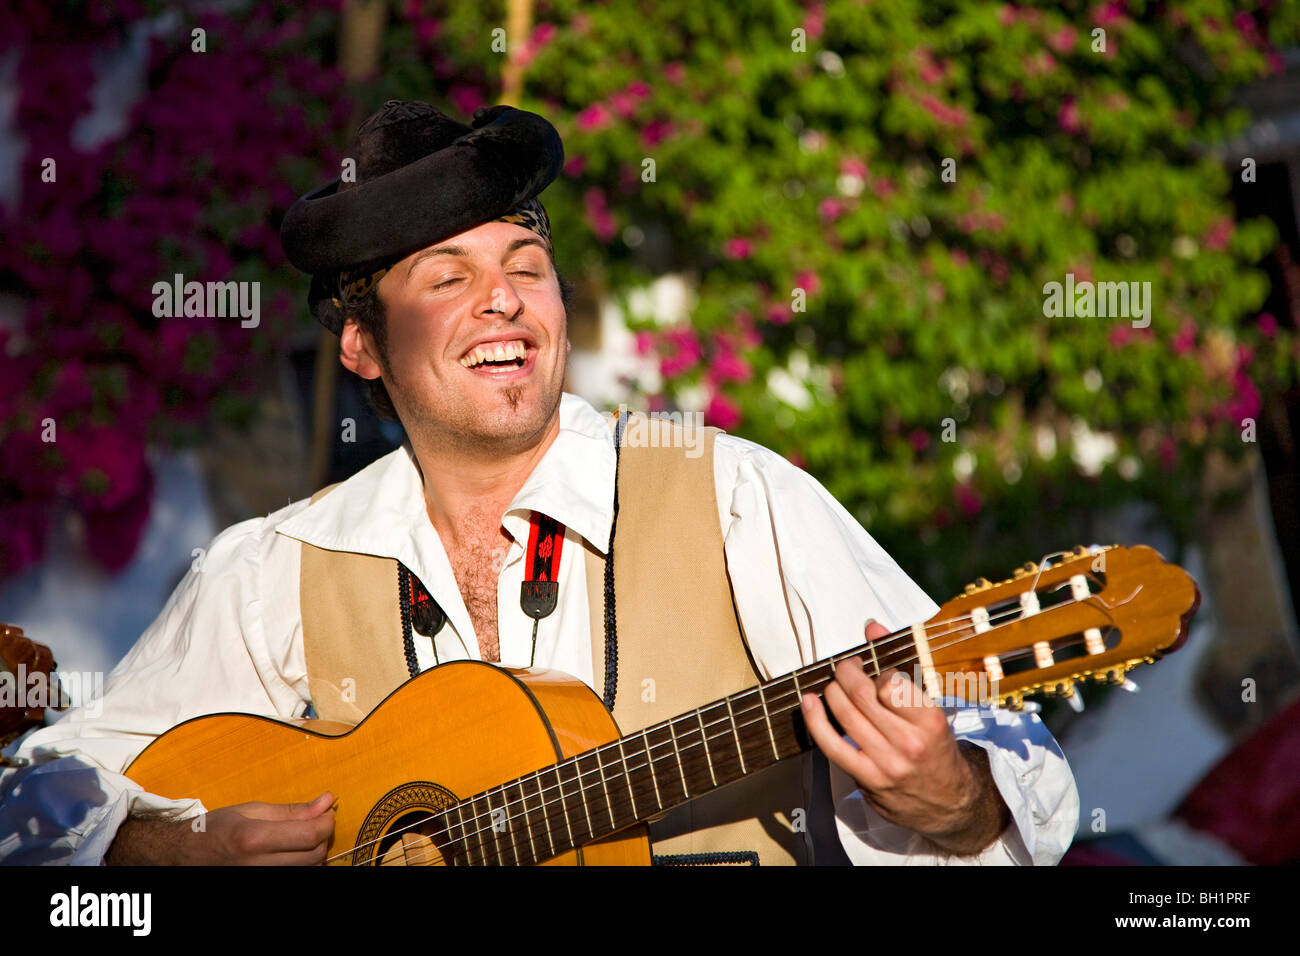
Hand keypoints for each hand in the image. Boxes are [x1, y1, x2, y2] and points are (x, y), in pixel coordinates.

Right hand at [106, 792, 335, 864]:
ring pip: (308, 870)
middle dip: (322, 836)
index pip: (309, 835)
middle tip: (316, 822)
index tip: (326, 812)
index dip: (326, 822)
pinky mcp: (257, 888)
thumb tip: (327, 801)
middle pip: (314, 856)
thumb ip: (292, 810)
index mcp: (253, 838)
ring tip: (301, 837)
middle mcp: (256, 865)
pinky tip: (292, 854)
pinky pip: (295, 877)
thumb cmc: (215, 829)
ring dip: (314, 852)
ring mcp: (257, 880)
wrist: (184, 855)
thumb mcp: (251, 810)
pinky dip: (301, 866)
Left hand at [800, 622, 1008, 854]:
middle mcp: (908, 742)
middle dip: (846, 673)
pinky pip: (832, 745)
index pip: (890, 682)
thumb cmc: (936, 748)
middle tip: (845, 668)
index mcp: (929, 720)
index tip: (875, 669)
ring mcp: (886, 763)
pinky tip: (809, 704)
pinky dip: (815, 721)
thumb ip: (899, 664)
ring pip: (845, 715)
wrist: (948, 804)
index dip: (876, 669)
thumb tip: (872, 626)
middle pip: (862, 695)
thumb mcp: (930, 708)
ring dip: (832, 692)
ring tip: (833, 685)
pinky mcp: (867, 779)